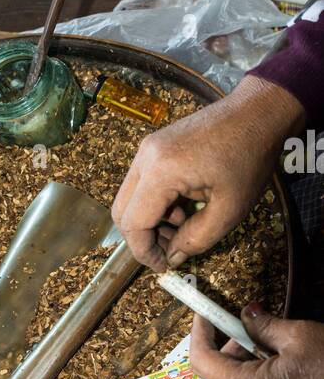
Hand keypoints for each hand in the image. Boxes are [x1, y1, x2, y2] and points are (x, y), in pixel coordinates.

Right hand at [112, 76, 303, 271]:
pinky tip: (182, 207)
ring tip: (181, 228)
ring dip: (149, 221)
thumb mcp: (230, 208)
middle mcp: (146, 157)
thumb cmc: (250, 156)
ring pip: (130, 198)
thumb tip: (174, 256)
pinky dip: (154, 203)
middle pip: (122, 211)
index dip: (144, 251)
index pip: (133, 223)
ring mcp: (147, 149)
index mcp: (162, 171)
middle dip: (143, 238)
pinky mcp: (154, 146)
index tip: (163, 266)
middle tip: (170, 251)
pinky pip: (142, 183)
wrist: (257, 112)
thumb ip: (197, 239)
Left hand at [191, 306, 323, 378]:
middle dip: (218, 354)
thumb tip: (247, 314)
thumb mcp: (302, 336)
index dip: (199, 334)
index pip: (202, 362)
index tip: (204, 316)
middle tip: (239, 332)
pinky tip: (279, 366)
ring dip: (237, 370)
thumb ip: (265, 325)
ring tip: (265, 347)